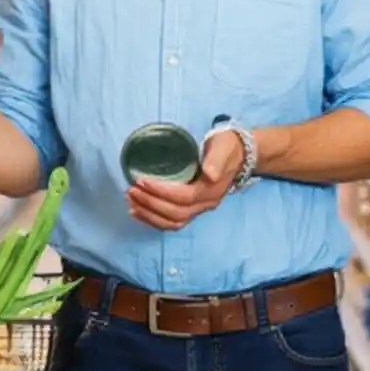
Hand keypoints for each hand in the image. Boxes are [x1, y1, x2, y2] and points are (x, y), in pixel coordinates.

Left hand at [126, 130, 244, 230]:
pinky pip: (173, 221)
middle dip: (151, 204)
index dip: (162, 192)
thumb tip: (209, 174)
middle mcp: (206, 204)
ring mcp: (200, 209)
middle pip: (176, 213)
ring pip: (173, 222)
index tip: (142, 182)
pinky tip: (138, 211)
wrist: (239, 155)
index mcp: (211, 190)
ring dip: (150, 215)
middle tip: (131, 190)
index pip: (184, 197)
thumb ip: (216, 160)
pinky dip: (154, 219)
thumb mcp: (223, 148)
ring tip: (131, 202)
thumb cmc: (227, 148)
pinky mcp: (193, 209)